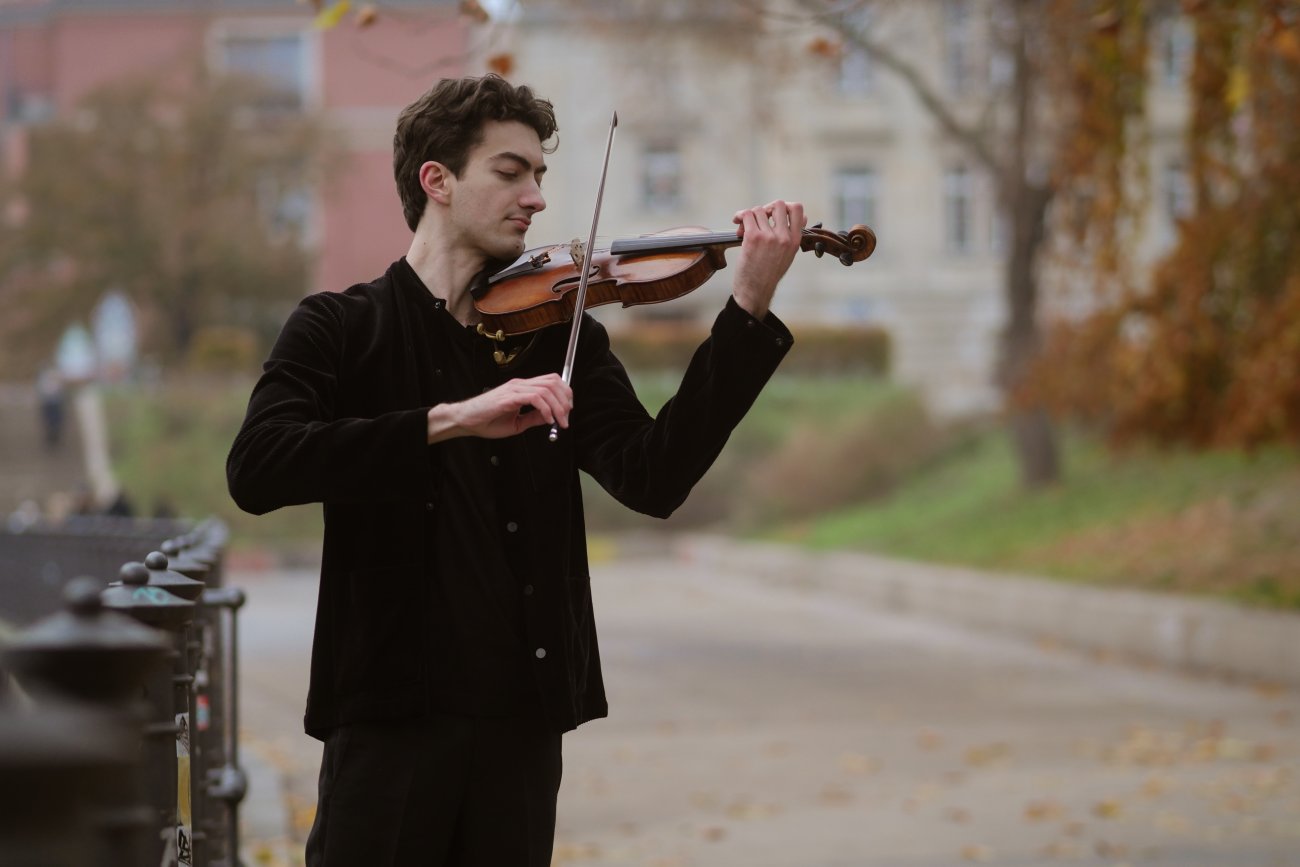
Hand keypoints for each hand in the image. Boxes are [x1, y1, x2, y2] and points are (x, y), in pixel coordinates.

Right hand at [427, 374, 572, 442]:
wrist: (465, 420)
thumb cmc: (486, 421)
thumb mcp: (517, 422)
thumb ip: (534, 417)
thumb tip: (551, 417)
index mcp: (522, 388)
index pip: (551, 381)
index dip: (564, 393)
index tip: (567, 411)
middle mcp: (520, 384)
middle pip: (553, 382)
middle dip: (565, 400)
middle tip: (566, 418)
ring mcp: (514, 389)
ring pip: (546, 389)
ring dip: (558, 407)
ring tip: (559, 421)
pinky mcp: (509, 397)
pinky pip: (534, 398)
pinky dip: (546, 409)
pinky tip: (547, 420)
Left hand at [730, 200, 805, 319]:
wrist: (755, 291)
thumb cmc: (769, 273)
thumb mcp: (789, 255)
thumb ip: (794, 235)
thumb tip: (804, 216)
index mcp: (795, 240)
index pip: (798, 209)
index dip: (785, 206)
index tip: (775, 214)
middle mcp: (784, 237)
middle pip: (778, 204)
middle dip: (766, 208)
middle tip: (759, 219)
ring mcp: (769, 237)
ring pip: (759, 210)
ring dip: (750, 216)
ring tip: (745, 228)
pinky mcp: (753, 238)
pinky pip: (747, 215)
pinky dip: (740, 217)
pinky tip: (738, 225)